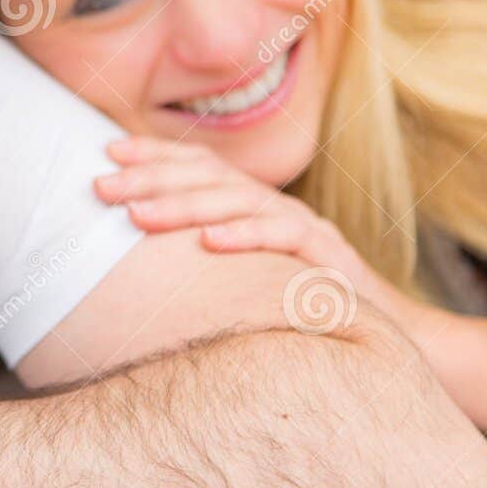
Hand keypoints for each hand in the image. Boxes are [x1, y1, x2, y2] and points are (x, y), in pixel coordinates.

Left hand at [95, 137, 410, 316]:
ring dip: (184, 206)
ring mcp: (303, 229)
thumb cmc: (302, 306)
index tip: (106, 152)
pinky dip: (245, 237)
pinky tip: (208, 243)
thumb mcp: (246, 274)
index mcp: (254, 204)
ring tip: (137, 216)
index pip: (200, 165)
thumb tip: (140, 247)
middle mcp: (276, 207)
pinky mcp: (326, 260)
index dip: (155, 154)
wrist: (385, 335)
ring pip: (238, 203)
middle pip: (209, 178)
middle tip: (101, 186)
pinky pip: (283, 240)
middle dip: (151, 178)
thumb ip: (206, 253)